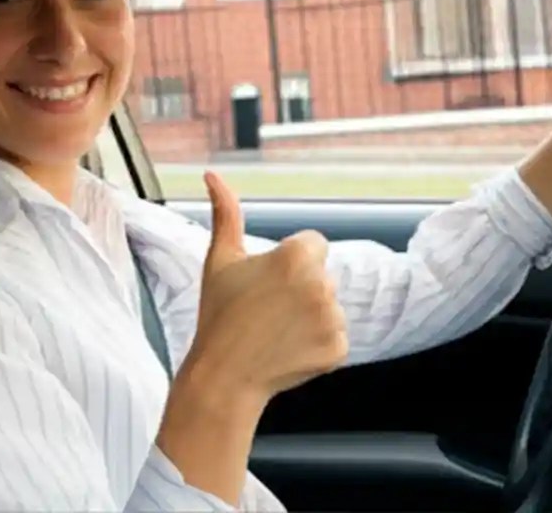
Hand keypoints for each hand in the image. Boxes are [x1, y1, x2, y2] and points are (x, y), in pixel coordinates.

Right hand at [177, 172, 347, 407]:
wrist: (223, 376)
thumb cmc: (219, 314)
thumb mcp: (221, 260)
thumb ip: (226, 213)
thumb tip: (212, 175)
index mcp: (298, 256)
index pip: (313, 245)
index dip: (290, 262)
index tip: (268, 283)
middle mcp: (322, 284)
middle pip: (322, 275)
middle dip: (301, 289)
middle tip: (267, 311)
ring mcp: (332, 318)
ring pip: (329, 306)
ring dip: (310, 316)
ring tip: (276, 331)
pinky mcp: (339, 348)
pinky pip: (335, 336)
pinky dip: (317, 344)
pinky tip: (289, 350)